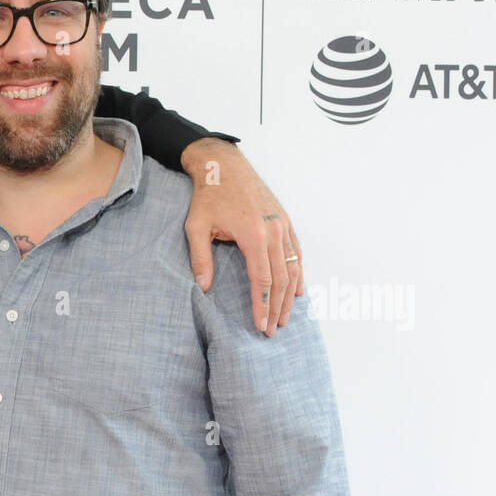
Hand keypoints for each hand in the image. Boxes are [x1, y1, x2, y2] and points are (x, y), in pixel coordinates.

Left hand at [180, 137, 304, 337]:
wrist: (224, 165)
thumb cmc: (208, 196)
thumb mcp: (196, 227)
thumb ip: (200, 258)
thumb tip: (203, 287)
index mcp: (253, 234)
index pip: (262, 279)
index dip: (262, 305)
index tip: (260, 325)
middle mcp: (274, 231)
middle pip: (281, 278)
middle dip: (277, 307)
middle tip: (272, 330)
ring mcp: (283, 224)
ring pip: (293, 266)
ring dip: (291, 295)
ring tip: (285, 317)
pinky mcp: (285, 220)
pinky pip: (297, 251)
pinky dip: (299, 273)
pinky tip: (298, 290)